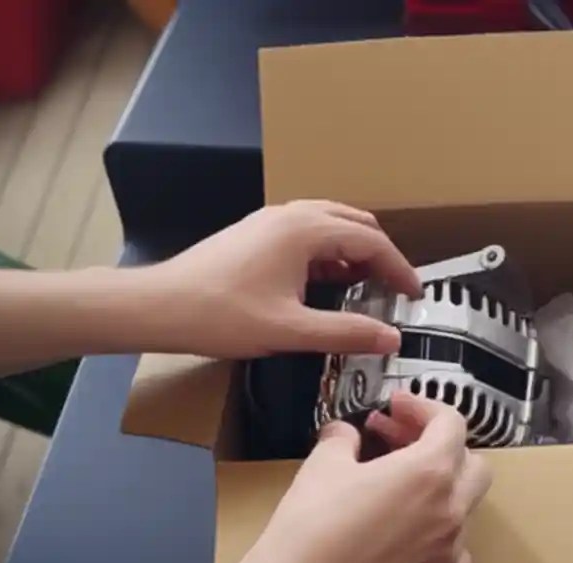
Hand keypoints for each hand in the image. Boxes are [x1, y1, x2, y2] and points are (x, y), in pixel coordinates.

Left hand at [143, 199, 422, 357]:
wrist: (158, 306)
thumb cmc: (219, 315)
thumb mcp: (290, 330)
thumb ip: (346, 332)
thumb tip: (390, 337)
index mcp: (305, 230)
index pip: (372, 242)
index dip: (399, 269)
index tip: (414, 294)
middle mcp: (291, 215)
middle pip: (356, 224)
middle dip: (381, 255)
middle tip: (394, 290)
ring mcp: (271, 221)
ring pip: (331, 224)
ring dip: (355, 251)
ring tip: (367, 287)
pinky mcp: (257, 233)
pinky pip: (308, 232)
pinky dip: (330, 251)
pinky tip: (328, 283)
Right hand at [219, 392, 491, 562]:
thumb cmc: (311, 524)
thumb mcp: (323, 464)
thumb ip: (344, 439)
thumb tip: (347, 434)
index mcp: (429, 471)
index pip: (451, 424)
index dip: (423, 407)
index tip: (396, 407)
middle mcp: (451, 509)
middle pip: (472, 464)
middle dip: (441, 448)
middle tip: (400, 445)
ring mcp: (450, 551)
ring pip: (466, 509)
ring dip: (441, 492)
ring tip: (400, 491)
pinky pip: (458, 554)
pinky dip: (441, 539)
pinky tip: (412, 537)